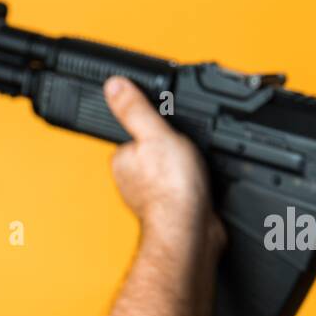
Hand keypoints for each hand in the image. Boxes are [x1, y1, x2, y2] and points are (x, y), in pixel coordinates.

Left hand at [104, 76, 223, 247]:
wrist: (193, 231)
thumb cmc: (171, 191)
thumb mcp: (156, 135)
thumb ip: (135, 109)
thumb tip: (114, 85)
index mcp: (123, 160)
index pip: (136, 134)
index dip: (155, 128)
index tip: (168, 131)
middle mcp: (133, 180)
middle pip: (156, 151)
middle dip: (172, 149)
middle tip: (185, 151)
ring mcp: (153, 196)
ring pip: (171, 172)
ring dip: (185, 170)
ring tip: (194, 170)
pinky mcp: (174, 209)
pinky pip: (186, 189)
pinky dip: (195, 187)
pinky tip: (201, 186)